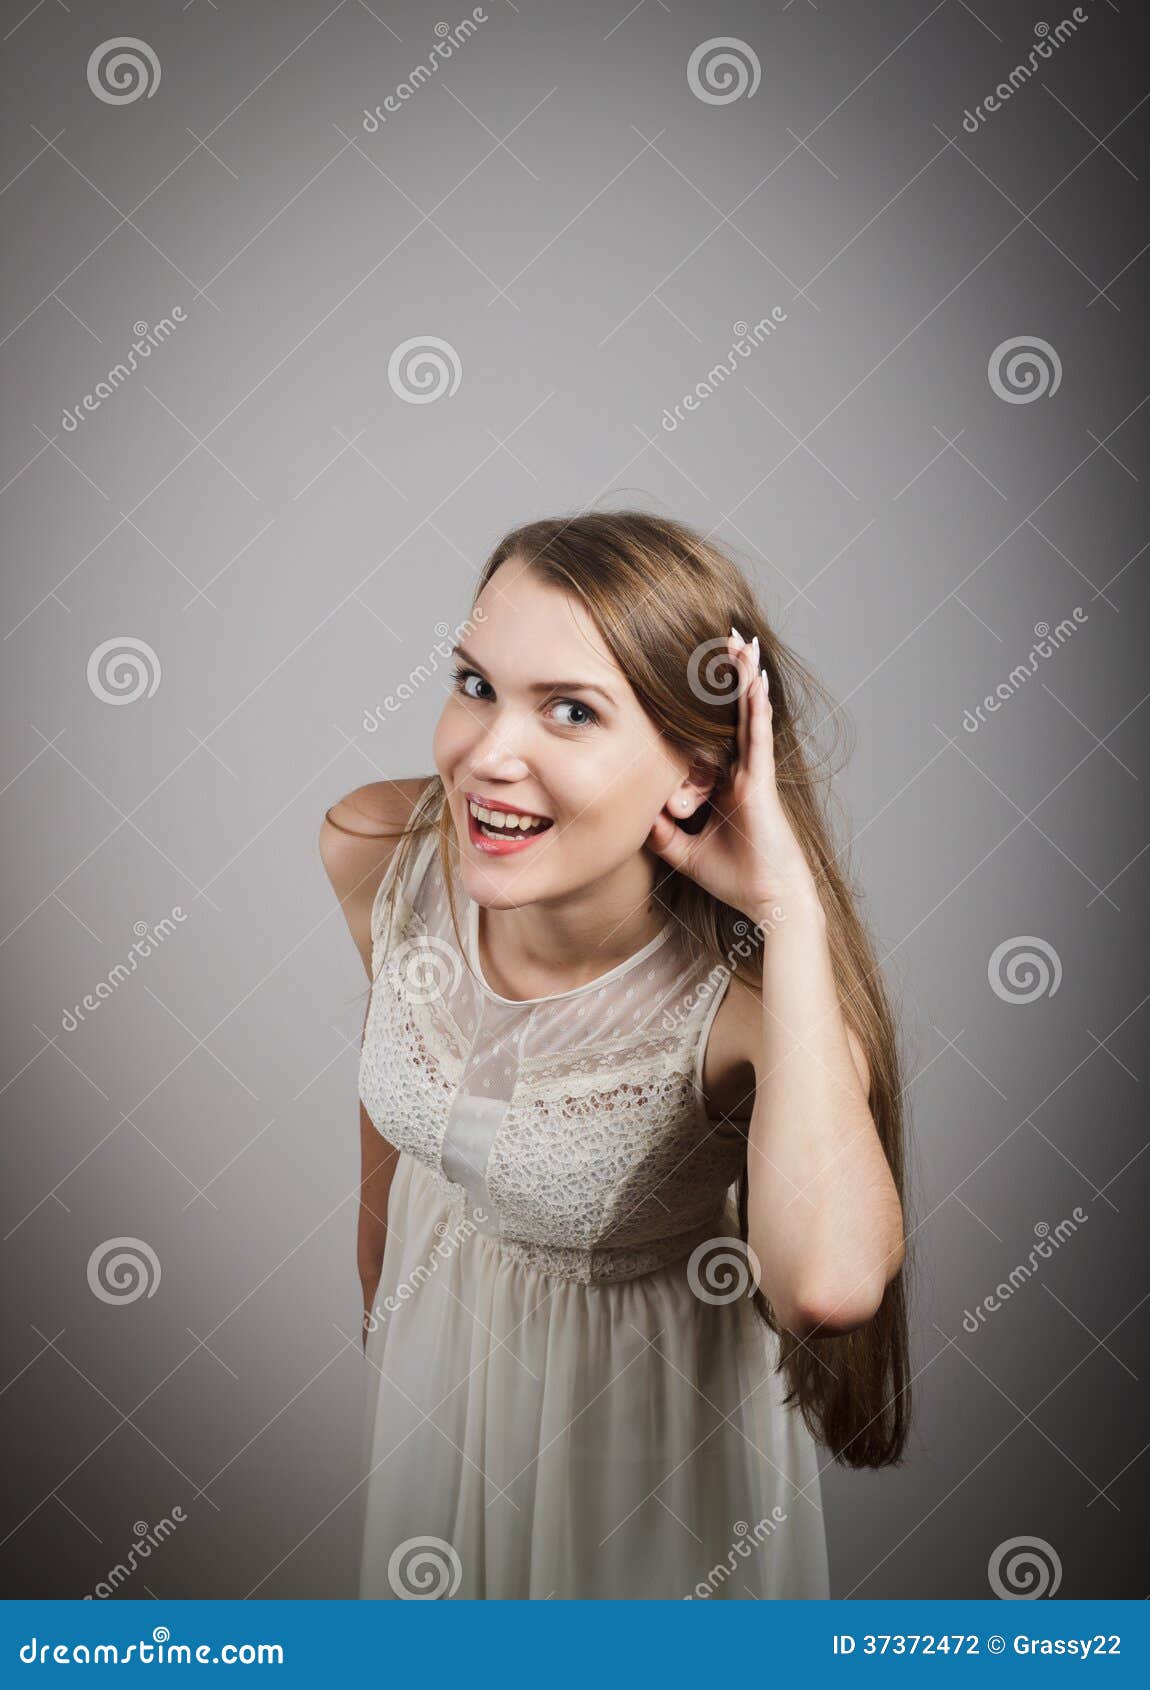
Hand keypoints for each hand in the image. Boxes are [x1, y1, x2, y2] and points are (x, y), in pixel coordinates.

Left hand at [646, 628, 821, 922]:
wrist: (768, 901)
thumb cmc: (734, 879)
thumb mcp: (683, 850)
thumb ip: (660, 830)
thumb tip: (634, 809)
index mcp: (725, 784)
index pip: (711, 734)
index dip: (704, 703)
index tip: (690, 671)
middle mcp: (741, 772)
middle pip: (731, 714)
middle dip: (727, 676)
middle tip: (719, 635)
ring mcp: (754, 774)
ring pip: (748, 716)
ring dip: (743, 678)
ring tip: (739, 641)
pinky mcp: (762, 783)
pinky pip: (758, 739)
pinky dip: (756, 709)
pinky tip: (755, 680)